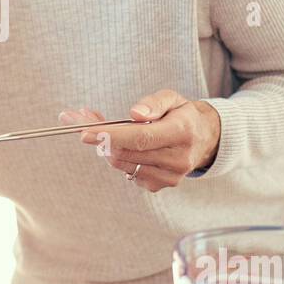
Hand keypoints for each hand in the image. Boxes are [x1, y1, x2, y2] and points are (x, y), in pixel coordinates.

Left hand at [61, 90, 221, 192]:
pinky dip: (116, 158)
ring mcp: (170, 176)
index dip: (111, 135)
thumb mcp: (172, 98)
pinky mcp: (161, 185)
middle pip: (127, 152)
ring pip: (123, 164)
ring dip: (104, 147)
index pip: (142, 137)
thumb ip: (154, 103)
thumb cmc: (182, 115)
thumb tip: (134, 113)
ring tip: (98, 128)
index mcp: (182, 132)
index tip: (84, 132)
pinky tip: (116, 144)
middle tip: (79, 119)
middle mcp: (178, 158)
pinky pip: (128, 173)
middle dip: (99, 136)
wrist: (204, 139)